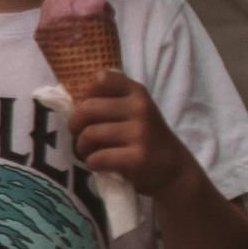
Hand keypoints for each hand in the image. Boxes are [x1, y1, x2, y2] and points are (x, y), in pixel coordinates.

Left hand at [63, 74, 194, 205]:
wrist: (173, 169)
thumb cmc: (145, 138)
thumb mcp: (136, 111)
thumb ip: (111, 101)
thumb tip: (73, 103)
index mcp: (137, 92)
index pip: (101, 79)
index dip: (86, 95)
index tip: (89, 112)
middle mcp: (140, 107)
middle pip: (87, 108)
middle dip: (75, 125)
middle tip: (79, 136)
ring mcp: (140, 132)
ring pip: (89, 134)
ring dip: (82, 148)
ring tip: (88, 153)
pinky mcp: (138, 158)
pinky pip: (98, 158)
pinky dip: (92, 163)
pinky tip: (99, 165)